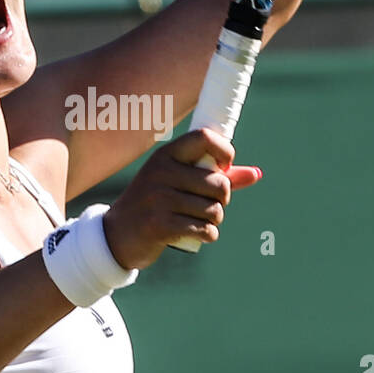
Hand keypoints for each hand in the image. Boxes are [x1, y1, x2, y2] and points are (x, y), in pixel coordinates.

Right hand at [102, 129, 261, 269]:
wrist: (116, 235)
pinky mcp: (160, 225)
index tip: (225, 167)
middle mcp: (161, 172)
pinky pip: (204, 229)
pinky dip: (208, 235)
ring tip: (199, 220)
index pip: (204, 137)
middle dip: (223, 198)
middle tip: (210, 204)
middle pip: (218, 182)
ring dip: (214, 220)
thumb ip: (218, 176)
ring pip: (214, 209)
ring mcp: (159, 199)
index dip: (225, 151)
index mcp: (166, 155)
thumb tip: (257, 173)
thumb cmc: (155, 204)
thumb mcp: (178, 183)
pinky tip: (197, 234)